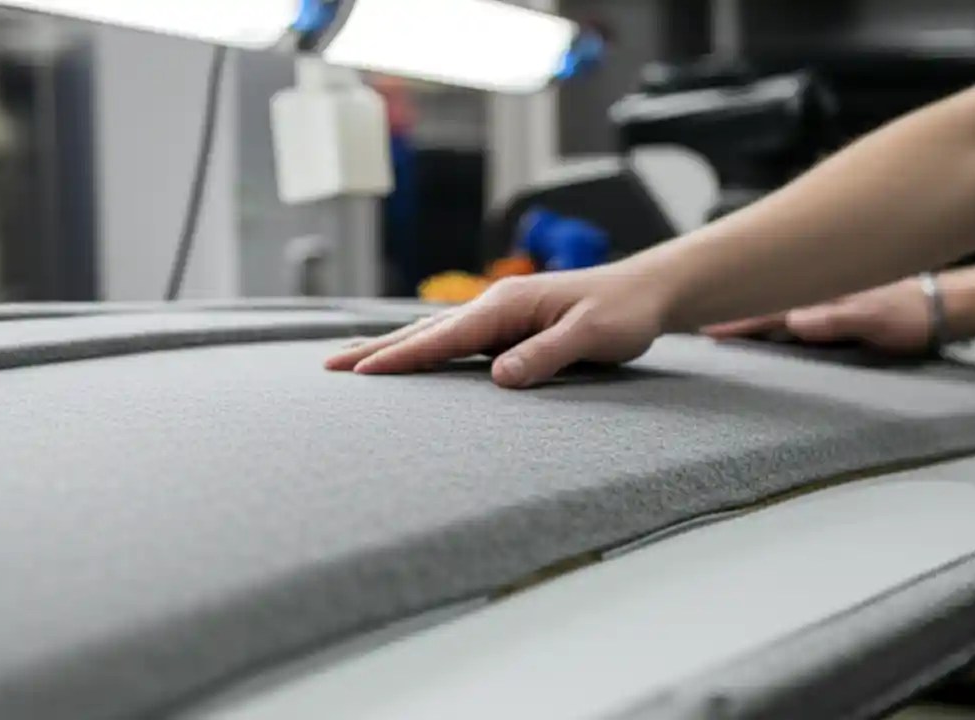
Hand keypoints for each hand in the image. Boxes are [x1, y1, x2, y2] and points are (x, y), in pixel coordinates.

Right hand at [325, 263, 668, 387]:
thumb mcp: (592, 336)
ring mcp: (497, 315)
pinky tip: (405, 356)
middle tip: (329, 369)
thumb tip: (499, 378)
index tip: (362, 373)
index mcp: (506, 307)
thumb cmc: (623, 312)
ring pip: (432, 334)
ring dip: (390, 348)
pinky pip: (452, 340)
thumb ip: (545, 355)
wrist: (646, 292)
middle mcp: (494, 307)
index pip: (443, 337)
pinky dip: (419, 348)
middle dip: (375, 351)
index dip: (401, 357)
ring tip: (350, 363)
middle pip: (423, 332)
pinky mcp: (506, 327)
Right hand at [702, 277, 933, 353]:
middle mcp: (809, 298)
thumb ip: (836, 320)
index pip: (761, 311)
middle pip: (756, 304)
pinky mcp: (823, 312)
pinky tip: (751, 322)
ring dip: (739, 311)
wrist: (940, 306)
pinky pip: (781, 313)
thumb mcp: (876, 320)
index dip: (730, 319)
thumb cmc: (910, 314)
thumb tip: (793, 320)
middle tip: (685, 315)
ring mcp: (814, 303)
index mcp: (814, 298)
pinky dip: (761, 317)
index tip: (698, 324)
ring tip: (705, 319)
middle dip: (721, 307)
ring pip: (767, 306)